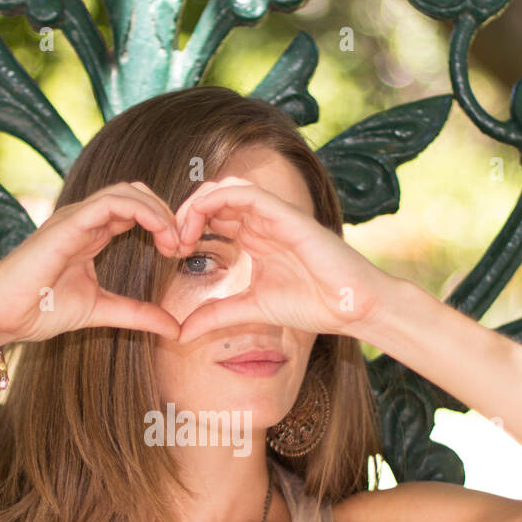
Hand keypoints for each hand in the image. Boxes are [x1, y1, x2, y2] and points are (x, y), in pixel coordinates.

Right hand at [0, 181, 183, 342]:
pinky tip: (159, 234)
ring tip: (174, 241)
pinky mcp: (68, 223)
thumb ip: (138, 314)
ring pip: (127, 191)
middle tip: (183, 245)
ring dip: (159, 211)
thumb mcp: (102, 310)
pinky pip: (111, 202)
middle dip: (167, 214)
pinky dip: (142, 211)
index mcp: (91, 234)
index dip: (164, 225)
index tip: (180, 253)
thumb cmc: (39, 310)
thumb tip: (175, 328)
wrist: (2, 317)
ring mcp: (75, 218)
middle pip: (136, 193)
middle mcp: (84, 219)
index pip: (135, 210)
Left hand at [170, 176, 394, 344]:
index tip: (170, 253)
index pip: (212, 217)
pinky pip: (247, 192)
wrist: (351, 307)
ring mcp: (274, 215)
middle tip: (170, 242)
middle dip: (184, 214)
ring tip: (182, 233)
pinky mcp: (286, 214)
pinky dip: (217, 199)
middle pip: (213, 198)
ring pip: (225, 188)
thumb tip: (179, 333)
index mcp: (255, 237)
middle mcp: (262, 221)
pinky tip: (199, 222)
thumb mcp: (250, 310)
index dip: (186, 227)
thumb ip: (215, 315)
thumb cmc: (312, 305)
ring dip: (196, 204)